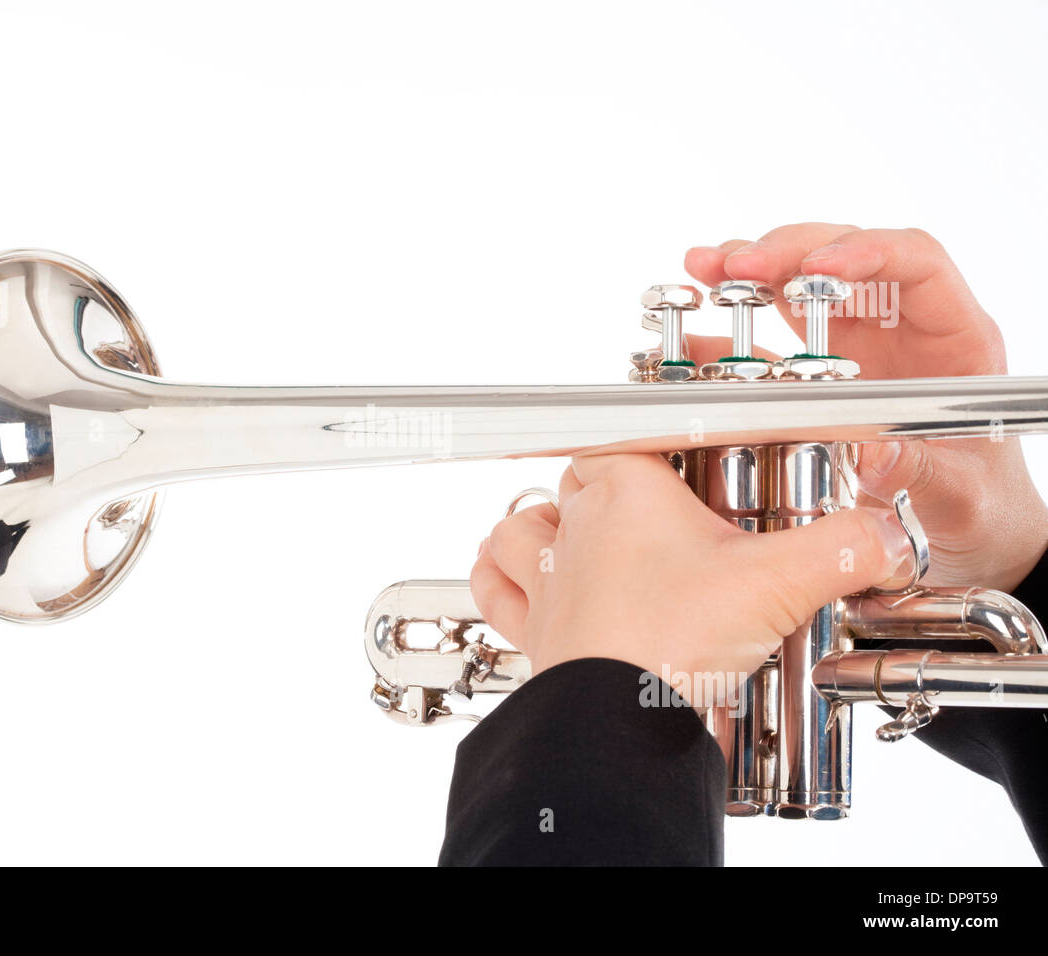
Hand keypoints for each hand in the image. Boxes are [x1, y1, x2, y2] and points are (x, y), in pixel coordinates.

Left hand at [469, 454, 912, 702]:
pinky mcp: (533, 629)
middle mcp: (577, 527)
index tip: (689, 462)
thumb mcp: (780, 585)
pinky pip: (494, 587)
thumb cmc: (678, 642)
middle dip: (614, 489)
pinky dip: (498, 576)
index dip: (659, 449)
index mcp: (627, 492)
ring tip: (573, 533)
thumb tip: (885, 536)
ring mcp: (548, 578)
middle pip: (582, 481)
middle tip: (661, 515)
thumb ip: (843, 550)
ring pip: (521, 525)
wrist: (621, 718)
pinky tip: (512, 573)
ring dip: (538, 524)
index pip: (631, 441)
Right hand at [684, 223, 1047, 592]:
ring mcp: (858, 345)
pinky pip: (773, 335)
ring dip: (752, 269)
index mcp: (954, 339)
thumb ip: (920, 470)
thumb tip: (871, 446)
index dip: (868, 253)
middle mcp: (903, 328)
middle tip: (738, 265)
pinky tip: (695, 318)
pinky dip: (732, 321)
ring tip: (704, 267)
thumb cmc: (980, 507)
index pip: (917, 264)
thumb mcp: (959, 496)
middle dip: (790, 252)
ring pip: (804, 282)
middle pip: (846, 260)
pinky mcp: (818, 371)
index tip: (818, 267)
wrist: (965, 534)